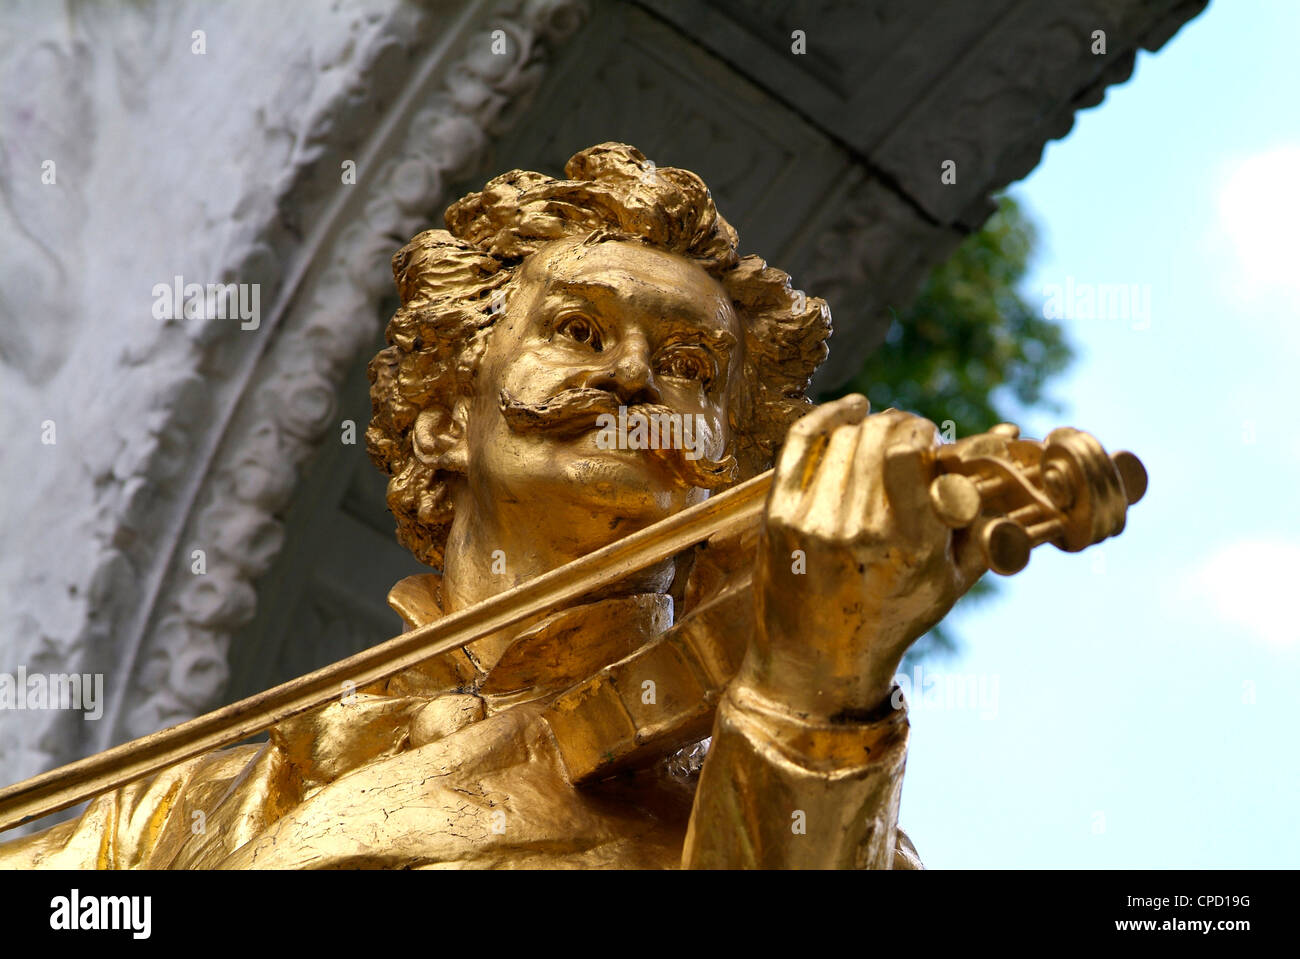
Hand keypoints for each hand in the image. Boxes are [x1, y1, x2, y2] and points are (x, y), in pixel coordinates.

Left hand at [735, 395, 986, 718]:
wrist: (815, 666)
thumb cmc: (892, 621)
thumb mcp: (949, 585)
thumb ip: (978, 524)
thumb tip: (1002, 456)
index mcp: (906, 547)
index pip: (904, 452)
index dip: (918, 432)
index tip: (927, 440)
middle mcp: (856, 531)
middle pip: (874, 436)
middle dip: (897, 424)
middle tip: (906, 434)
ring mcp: (811, 522)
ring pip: (841, 437)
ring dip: (866, 427)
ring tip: (879, 438)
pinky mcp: (778, 516)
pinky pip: (799, 444)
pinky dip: (826, 417)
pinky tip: (850, 409)